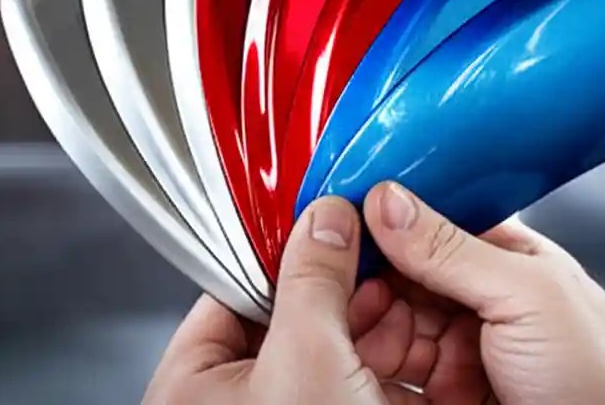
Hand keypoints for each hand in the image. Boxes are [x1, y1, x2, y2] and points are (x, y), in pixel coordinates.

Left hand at [144, 196, 423, 403]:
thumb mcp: (310, 355)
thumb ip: (313, 278)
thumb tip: (326, 219)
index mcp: (188, 386)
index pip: (233, 290)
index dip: (288, 253)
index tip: (330, 226)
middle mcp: (229, 402)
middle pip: (288, 318)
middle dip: (341, 290)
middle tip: (374, 260)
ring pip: (328, 352)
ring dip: (372, 325)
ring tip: (403, 297)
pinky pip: (353, 383)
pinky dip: (385, 364)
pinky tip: (416, 344)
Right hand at [360, 182, 604, 403]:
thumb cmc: (600, 380)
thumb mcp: (526, 295)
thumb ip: (453, 248)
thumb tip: (391, 202)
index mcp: (509, 261)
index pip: (434, 225)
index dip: (389, 224)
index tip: (346, 224)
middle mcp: (482, 302)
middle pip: (404, 277)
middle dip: (371, 280)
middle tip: (339, 282)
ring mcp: (463, 351)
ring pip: (392, 326)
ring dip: (367, 324)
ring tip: (349, 324)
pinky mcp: (446, 395)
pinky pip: (394, 373)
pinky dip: (372, 366)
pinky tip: (361, 360)